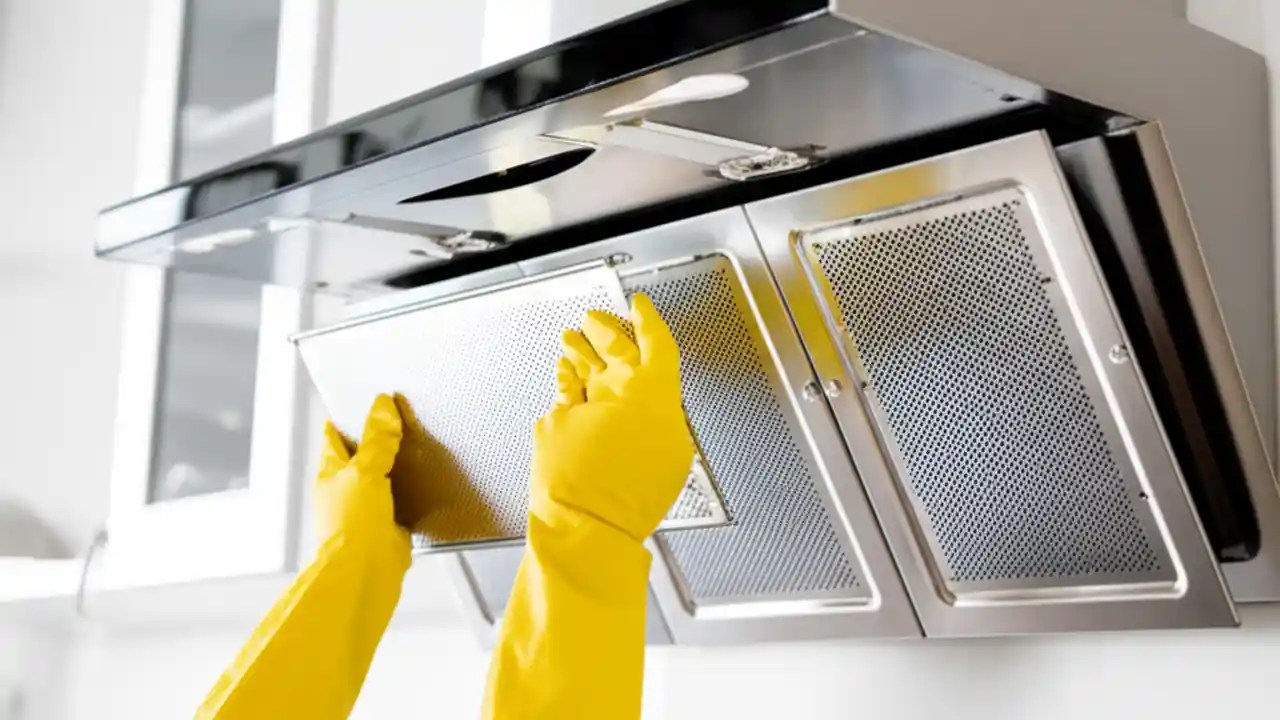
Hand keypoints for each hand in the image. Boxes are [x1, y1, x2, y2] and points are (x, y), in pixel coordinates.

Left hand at [316, 394, 409, 554]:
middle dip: (375, 440)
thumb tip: (383, 406)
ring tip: (414, 445)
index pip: (334, 437)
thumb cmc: (352, 526)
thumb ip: (377, 440)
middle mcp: (345, 490)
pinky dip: (409, 491)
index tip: (364, 403)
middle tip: (395, 420)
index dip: (347, 419)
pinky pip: (399, 501)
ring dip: (395, 466)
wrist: (366, 571)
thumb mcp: (365, 472)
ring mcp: (365, 509)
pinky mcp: (387, 525)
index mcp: (330, 473)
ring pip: (381, 478)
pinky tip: (423, 483)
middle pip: (360, 456)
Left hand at [530, 294, 693, 541]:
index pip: (656, 344)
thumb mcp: (674, 456)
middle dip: (606, 328)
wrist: (589, 517)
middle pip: (613, 344)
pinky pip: (563, 391)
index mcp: (654, 393)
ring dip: (578, 348)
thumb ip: (665, 422)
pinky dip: (563, 379)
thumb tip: (655, 414)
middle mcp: (616, 389)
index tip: (641, 306)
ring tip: (570, 336)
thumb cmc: (634, 495)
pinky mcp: (555, 419)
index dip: (649, 320)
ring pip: (581, 362)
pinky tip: (562, 371)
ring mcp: (581, 401)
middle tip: (597, 318)